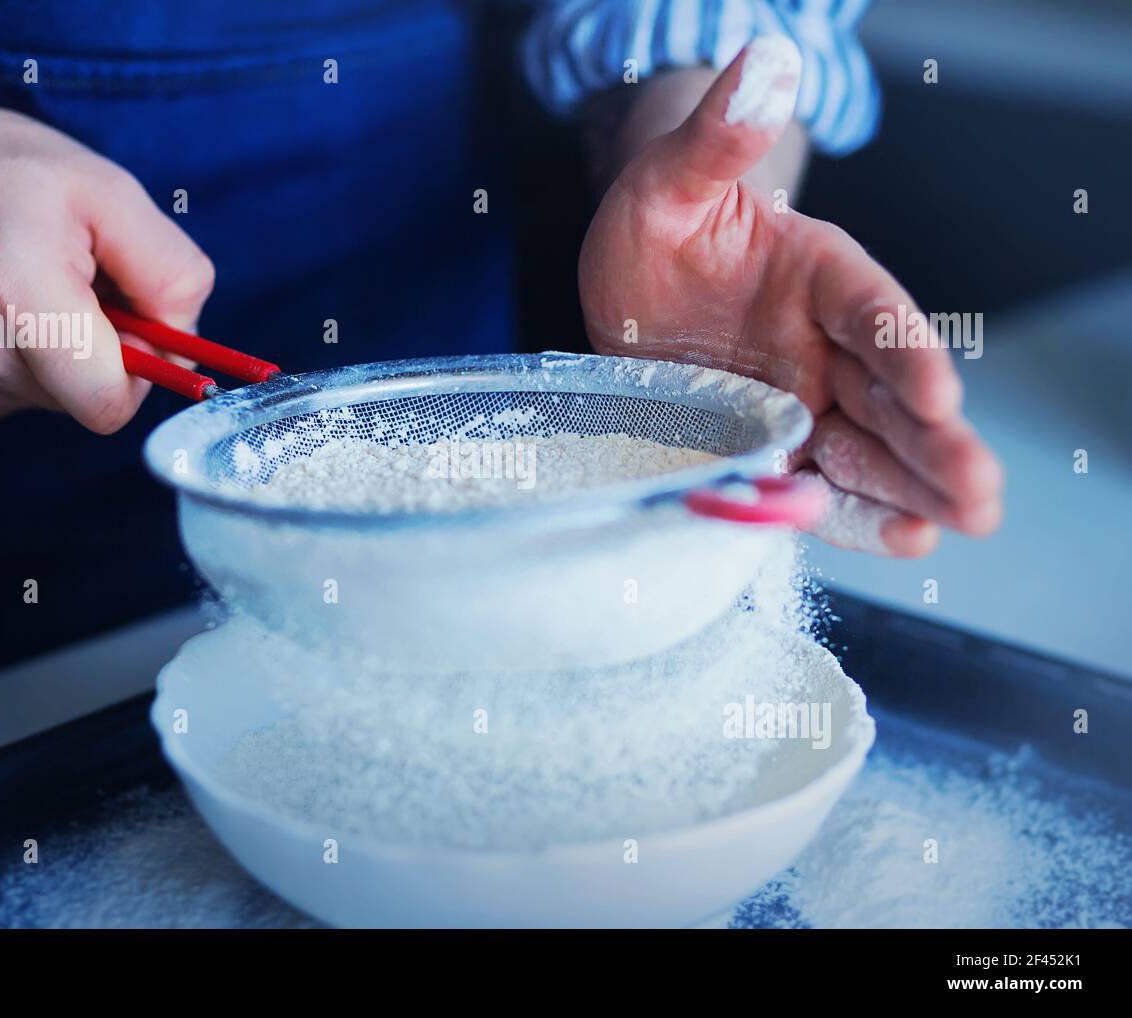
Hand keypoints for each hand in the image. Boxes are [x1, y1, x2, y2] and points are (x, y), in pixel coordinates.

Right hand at [0, 23, 212, 431]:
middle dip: (95, 351)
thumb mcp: (109, 192)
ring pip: (41, 400)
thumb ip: (171, 272)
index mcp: (17, 295)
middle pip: (81, 401)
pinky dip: (6, 361)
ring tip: (15, 285)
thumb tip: (187, 344)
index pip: (110, 404)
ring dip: (48, 353)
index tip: (134, 324)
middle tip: (70, 284)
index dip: (140, 371)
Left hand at [579, 37, 1002, 554]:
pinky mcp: (772, 442)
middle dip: (934, 442)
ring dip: (913, 488)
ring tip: (961, 523)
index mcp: (816, 271)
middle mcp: (822, 341)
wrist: (633, 281)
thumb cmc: (656, 223)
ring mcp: (802, 398)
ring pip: (869, 446)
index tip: (937, 391)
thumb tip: (762, 62)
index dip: (904, 349)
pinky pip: (819, 482)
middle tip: (980, 491)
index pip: (872, 310)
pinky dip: (856, 513)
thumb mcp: (670, 181)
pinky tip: (905, 540)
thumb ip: (718, 139)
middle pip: (889, 391)